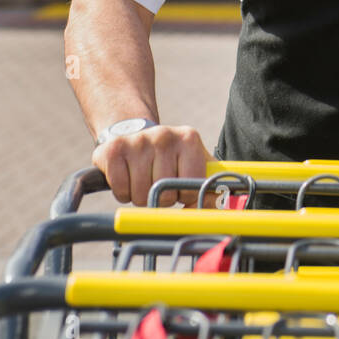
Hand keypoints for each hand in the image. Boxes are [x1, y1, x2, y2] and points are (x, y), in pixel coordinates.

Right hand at [92, 124, 211, 206]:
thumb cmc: (168, 157)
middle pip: (164, 193)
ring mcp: (138, 141)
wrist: (131, 132)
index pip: (190, 188)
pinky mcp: (114, 149)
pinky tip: (127, 176)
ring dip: (140, 196)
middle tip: (157, 183)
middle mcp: (164, 135)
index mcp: (189, 139)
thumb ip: (211, 186)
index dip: (183, 196)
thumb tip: (225, 206)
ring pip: (141, 194)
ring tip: (142, 179)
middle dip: (160, 198)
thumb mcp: (193, 164)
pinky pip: (120, 189)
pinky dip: (122, 192)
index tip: (178, 187)